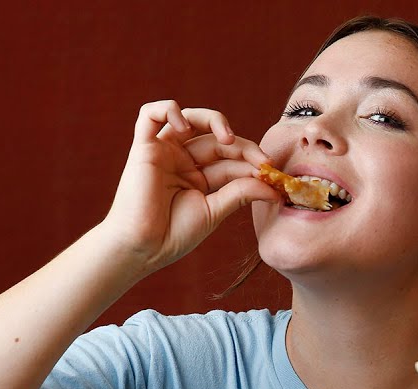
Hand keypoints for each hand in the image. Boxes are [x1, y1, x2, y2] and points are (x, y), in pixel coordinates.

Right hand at [99, 100, 280, 274]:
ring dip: (215, 120)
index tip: (273, 175)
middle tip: (263, 162)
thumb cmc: (173, 234)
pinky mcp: (143, 147)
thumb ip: (241, 192)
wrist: (142, 248)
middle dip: (243, 147)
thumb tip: (274, 188)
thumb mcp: (214, 211)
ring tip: (228, 139)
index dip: (252, 161)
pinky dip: (169, 110)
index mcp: (198, 176)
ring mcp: (163, 152)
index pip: (230, 159)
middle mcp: (182, 160)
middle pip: (217, 138)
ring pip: (190, 117)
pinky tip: (184, 127)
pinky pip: (150, 113)